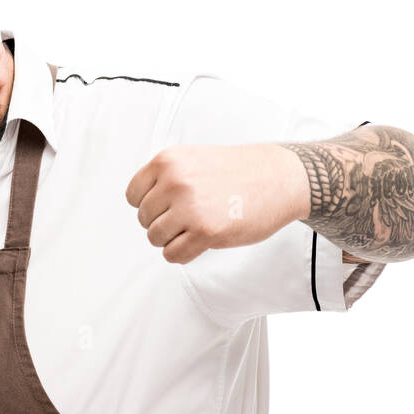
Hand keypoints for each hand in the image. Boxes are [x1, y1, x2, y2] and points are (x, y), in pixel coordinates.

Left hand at [125, 143, 309, 263]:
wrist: (279, 177)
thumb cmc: (237, 171)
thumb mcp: (192, 159)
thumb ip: (163, 178)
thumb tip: (139, 205)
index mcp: (168, 161)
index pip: (133, 196)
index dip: (149, 205)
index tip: (169, 205)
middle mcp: (175, 182)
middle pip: (144, 219)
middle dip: (163, 222)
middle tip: (190, 217)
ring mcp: (190, 207)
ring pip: (155, 238)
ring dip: (172, 239)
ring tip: (194, 228)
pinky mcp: (206, 231)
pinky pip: (173, 255)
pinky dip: (182, 254)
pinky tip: (200, 242)